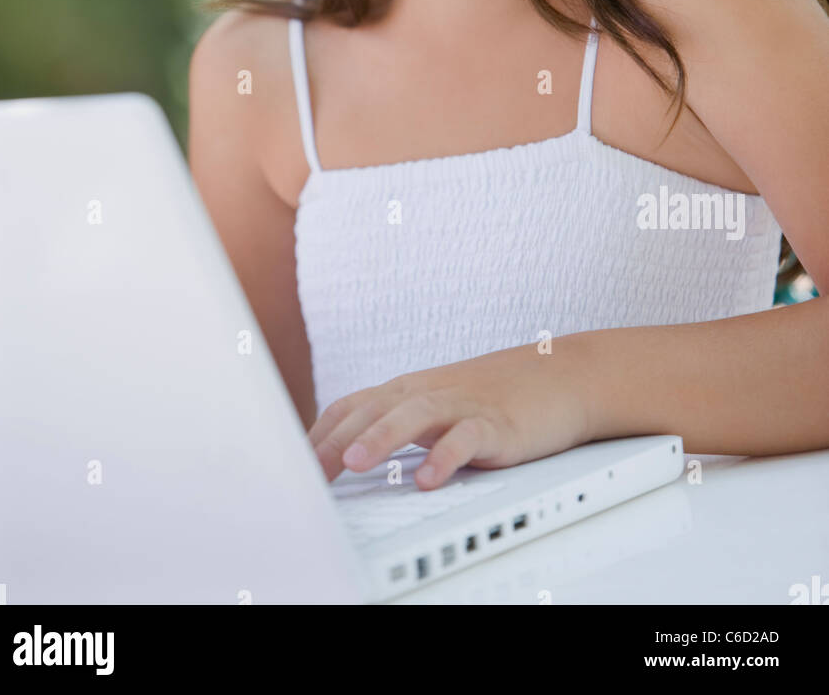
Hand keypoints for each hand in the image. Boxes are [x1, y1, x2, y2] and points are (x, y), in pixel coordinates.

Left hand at [307, 338, 593, 489]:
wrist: (562, 377)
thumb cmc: (496, 397)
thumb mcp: (439, 405)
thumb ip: (400, 424)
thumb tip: (351, 454)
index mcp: (410, 390)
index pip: (352, 406)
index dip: (320, 433)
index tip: (293, 463)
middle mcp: (430, 393)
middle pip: (374, 409)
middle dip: (338, 440)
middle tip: (308, 471)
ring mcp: (463, 405)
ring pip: (415, 415)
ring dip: (382, 437)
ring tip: (357, 463)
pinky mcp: (497, 424)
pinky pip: (468, 439)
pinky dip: (446, 457)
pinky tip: (429, 479)